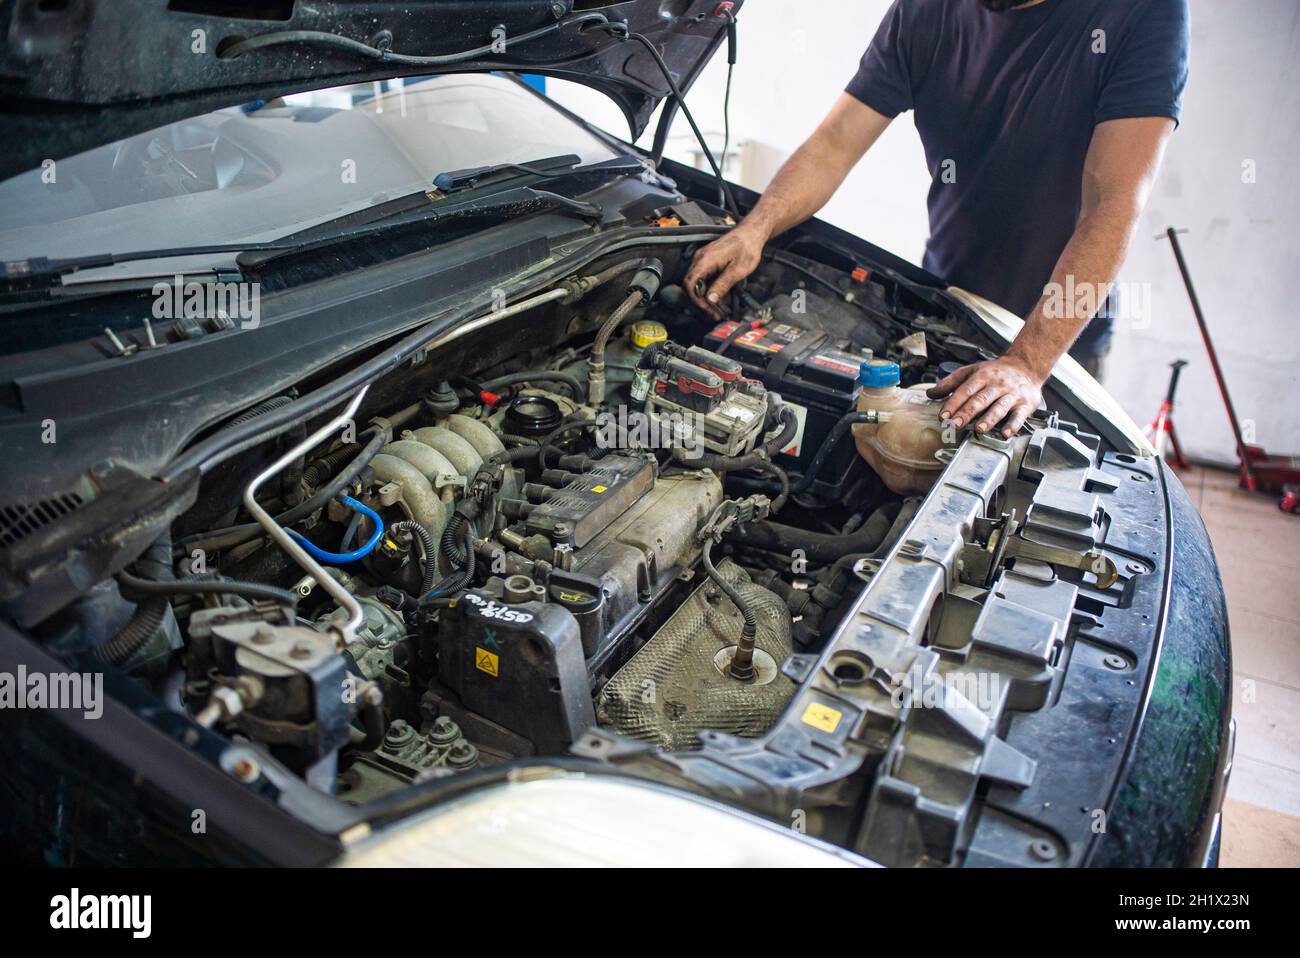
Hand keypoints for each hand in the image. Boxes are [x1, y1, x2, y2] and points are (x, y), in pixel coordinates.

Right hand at [683, 227, 765, 318]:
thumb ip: (722, 285)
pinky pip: (703, 276)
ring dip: (706, 295)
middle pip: (691, 284)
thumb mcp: (737, 270)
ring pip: (697, 281)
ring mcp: (703, 258)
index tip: (708, 308)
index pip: (690, 284)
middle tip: (714, 311)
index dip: (697, 300)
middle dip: (701, 300)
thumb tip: (711, 299)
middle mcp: (700, 258)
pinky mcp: (708, 259)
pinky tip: (720, 295)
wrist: (751, 233)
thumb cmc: (747, 247)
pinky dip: (709, 287)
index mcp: (705, 260)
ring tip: (718, 306)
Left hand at [927, 355, 1044, 437]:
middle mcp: (997, 385)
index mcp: (982, 376)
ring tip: (979, 429)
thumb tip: (930, 394)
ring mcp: (1012, 395)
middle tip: (955, 425)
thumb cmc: (994, 372)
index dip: (953, 404)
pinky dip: (1013, 425)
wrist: (1026, 367)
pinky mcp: (1025, 404)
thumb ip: (950, 383)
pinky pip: (1019, 415)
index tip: (943, 417)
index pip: (965, 391)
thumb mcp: (971, 371)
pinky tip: (1006, 433)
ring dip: (989, 419)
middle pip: (980, 399)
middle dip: (967, 413)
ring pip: (999, 407)